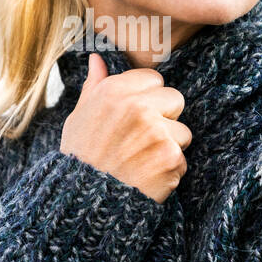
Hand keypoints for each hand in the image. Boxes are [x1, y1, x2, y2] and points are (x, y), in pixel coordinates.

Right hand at [60, 52, 191, 202]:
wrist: (83, 202)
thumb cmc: (80, 157)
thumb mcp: (79, 117)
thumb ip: (94, 86)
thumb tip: (96, 59)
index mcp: (115, 92)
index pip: (154, 79)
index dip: (146, 98)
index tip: (133, 117)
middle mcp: (138, 108)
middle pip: (175, 99)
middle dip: (163, 118)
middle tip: (139, 140)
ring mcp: (157, 133)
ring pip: (182, 131)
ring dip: (168, 147)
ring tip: (141, 161)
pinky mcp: (171, 159)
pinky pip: (182, 159)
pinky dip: (168, 171)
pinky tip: (146, 177)